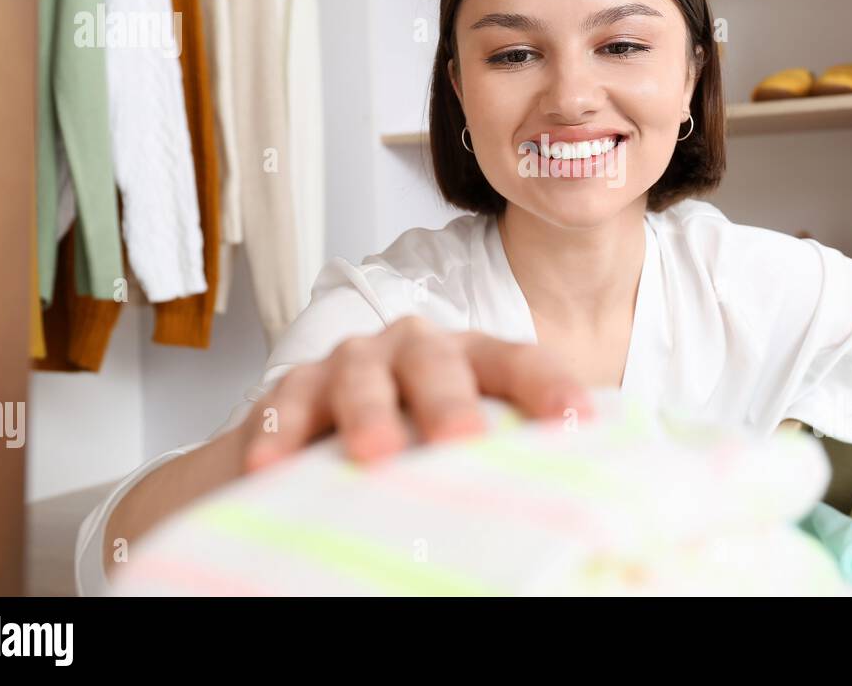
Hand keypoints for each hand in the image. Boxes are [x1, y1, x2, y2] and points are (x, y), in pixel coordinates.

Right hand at [239, 315, 592, 471]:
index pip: (517, 363)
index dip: (547, 385)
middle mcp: (415, 350)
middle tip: (463, 441)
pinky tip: (272, 468)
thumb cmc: (420, 441)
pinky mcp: (294, 390)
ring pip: (361, 376)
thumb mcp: (469, 444)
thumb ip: (511, 457)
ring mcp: (353, 364)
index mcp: (472, 358)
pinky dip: (280, 434)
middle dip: (450, 400)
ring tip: (376, 455)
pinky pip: (286, 405)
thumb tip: (579, 500)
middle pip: (437, 361)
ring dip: (369, 413)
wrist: (327, 437)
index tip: (576, 418)